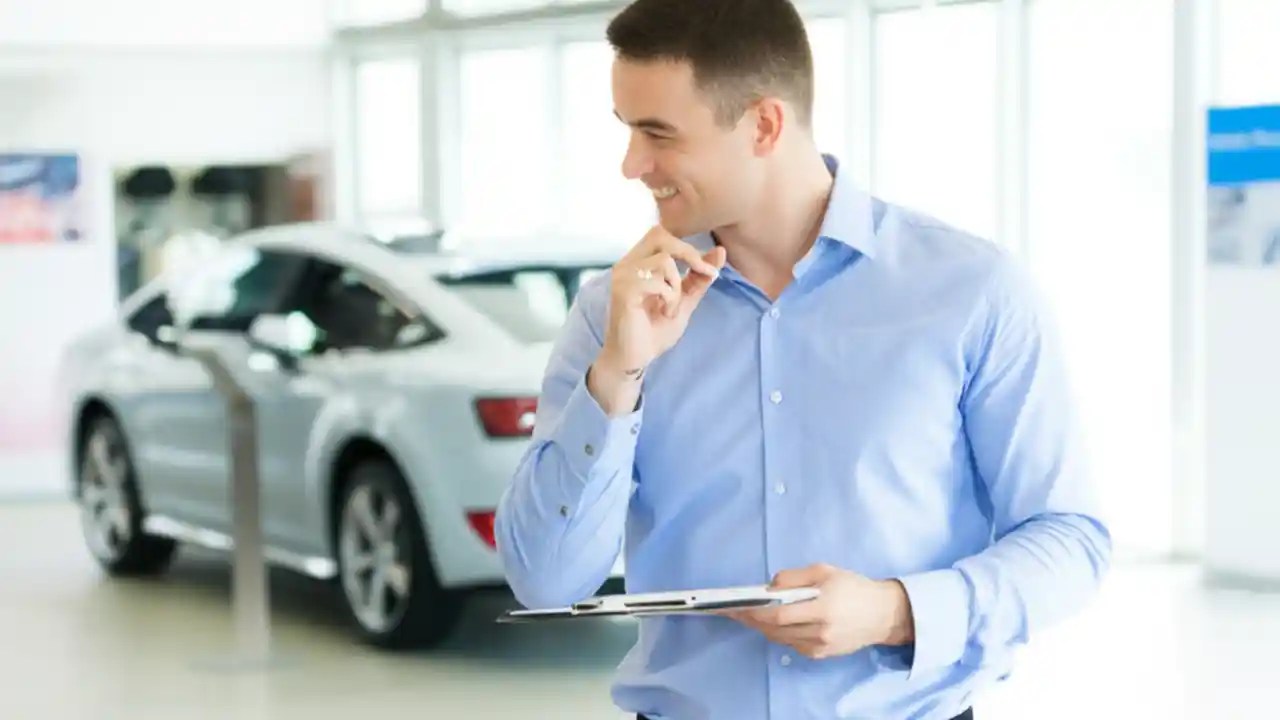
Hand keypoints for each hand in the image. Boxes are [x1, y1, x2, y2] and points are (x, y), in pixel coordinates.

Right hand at [588, 226, 726, 415]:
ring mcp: (623, 276)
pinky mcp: (623, 291)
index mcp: (638, 262)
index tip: (708, 271)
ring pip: (664, 260)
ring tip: (670, 307)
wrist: (635, 358)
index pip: (663, 234)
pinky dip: (670, 298)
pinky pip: (658, 282)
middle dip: (688, 254)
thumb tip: (719, 251)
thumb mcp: (684, 300)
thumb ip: (698, 277)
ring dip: (677, 286)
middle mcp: (627, 264)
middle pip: (660, 235)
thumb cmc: (653, 331)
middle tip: (701, 275)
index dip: (689, 248)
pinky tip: (663, 312)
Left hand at [725, 564, 914, 660]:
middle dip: (752, 620)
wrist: (883, 614)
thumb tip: (769, 588)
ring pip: (781, 639)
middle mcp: (819, 632)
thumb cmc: (854, 587)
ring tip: (750, 615)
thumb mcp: (825, 571)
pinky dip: (781, 634)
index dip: (753, 613)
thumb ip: (794, 578)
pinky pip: (793, 645)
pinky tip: (775, 623)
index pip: (778, 616)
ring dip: (763, 628)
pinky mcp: (822, 655)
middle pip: (775, 631)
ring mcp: (820, 647)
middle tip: (735, 610)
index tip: (735, 606)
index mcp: (821, 609)